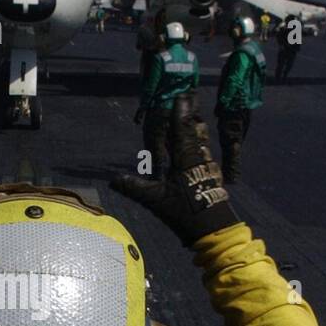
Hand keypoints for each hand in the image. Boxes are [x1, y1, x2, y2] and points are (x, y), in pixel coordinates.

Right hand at [111, 94, 237, 245]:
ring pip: (202, 143)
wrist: (213, 229)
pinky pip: (205, 155)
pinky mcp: (212, 177)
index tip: (181, 96)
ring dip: (197, 130)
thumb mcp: (156, 200)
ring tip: (194, 118)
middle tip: (190, 99)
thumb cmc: (185, 212)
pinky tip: (200, 148)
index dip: (180, 113)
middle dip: (191, 116)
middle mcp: (198, 158)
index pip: (181, 130)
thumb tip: (112, 179)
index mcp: (186, 158)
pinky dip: (200, 146)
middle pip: (195, 132)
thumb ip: (134, 188)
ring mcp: (208, 167)